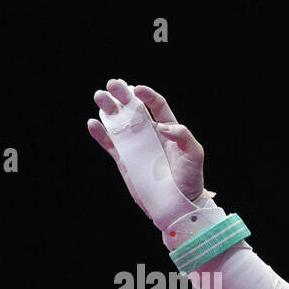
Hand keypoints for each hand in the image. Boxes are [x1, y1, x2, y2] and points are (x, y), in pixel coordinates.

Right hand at [86, 79, 206, 216]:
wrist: (179, 204)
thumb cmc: (190, 178)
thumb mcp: (195, 155)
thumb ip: (183, 136)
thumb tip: (161, 126)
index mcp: (169, 129)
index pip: (158, 106)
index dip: (148, 95)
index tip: (138, 90)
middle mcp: (150, 133)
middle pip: (133, 109)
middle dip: (122, 95)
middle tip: (112, 84)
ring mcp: (136, 145)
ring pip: (118, 123)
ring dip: (108, 109)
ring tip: (100, 97)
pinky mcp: (124, 159)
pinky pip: (110, 144)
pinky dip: (100, 134)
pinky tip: (94, 124)